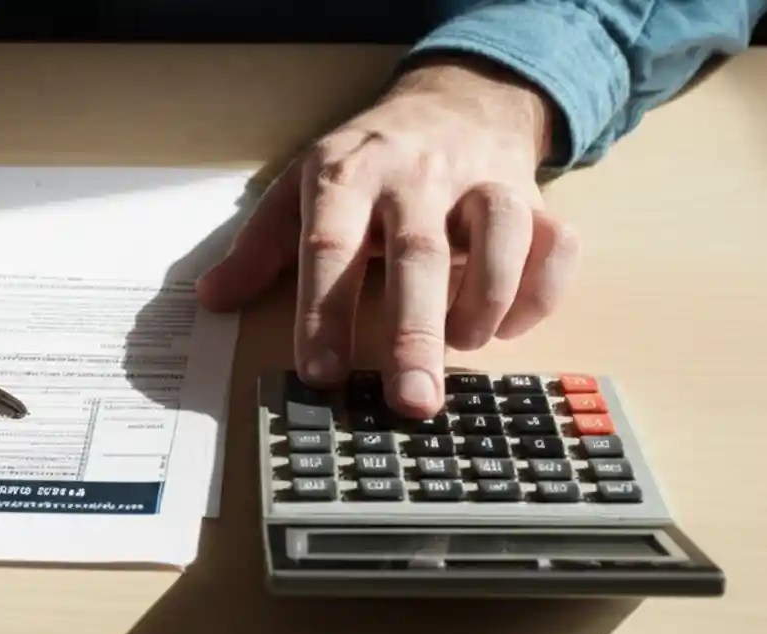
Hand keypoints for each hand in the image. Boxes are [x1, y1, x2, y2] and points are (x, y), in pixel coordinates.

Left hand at [197, 56, 578, 416]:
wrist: (457, 99)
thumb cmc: (368, 159)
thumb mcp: (301, 188)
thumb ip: (260, 248)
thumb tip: (211, 298)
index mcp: (345, 178)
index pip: (329, 249)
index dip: (323, 314)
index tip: (321, 376)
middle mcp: (413, 177)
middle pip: (418, 253)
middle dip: (414, 333)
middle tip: (413, 402)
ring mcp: (479, 181)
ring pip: (500, 233)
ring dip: (486, 300)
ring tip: (466, 345)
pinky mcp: (533, 194)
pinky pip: (554, 240)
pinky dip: (542, 288)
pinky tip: (512, 322)